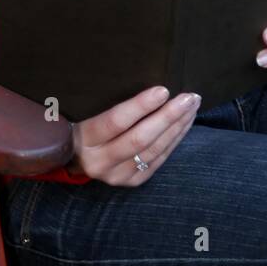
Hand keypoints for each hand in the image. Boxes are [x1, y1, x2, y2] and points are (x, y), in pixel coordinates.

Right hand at [68, 84, 200, 186]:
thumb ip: (106, 103)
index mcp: (84, 139)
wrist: (74, 159)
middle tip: (189, 97)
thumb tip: (147, 84)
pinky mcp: (132, 181)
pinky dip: (175, 139)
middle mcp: (99, 161)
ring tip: (193, 105)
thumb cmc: (82, 126)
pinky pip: (159, 159)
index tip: (163, 90)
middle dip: (168, 117)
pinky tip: (186, 123)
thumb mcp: (84, 112)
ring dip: (177, 126)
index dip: (140, 106)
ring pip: (154, 150)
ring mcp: (117, 175)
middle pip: (140, 138)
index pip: (115, 121)